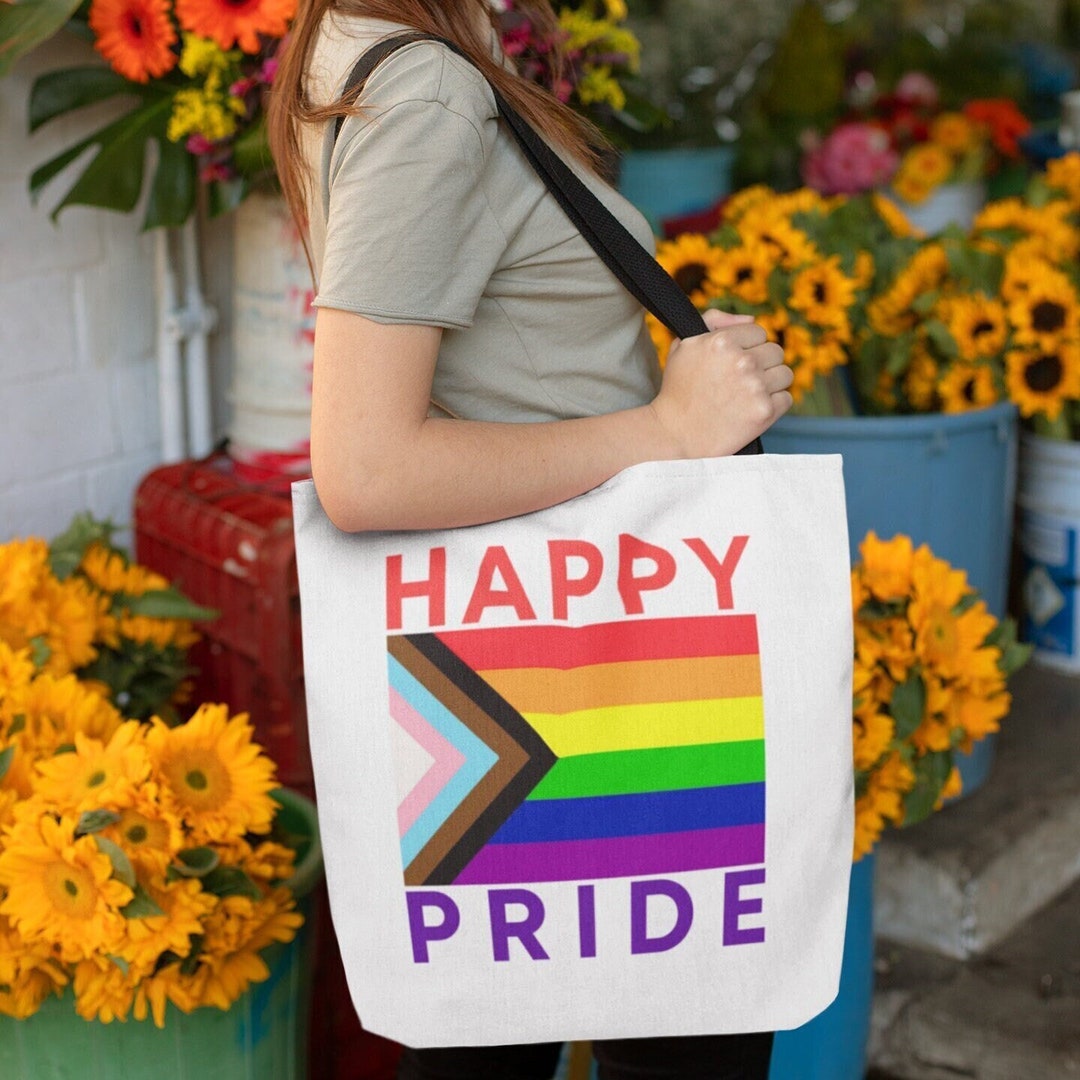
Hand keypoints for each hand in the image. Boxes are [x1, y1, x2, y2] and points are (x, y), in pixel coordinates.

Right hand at [650, 308, 793, 457]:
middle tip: (740, 381)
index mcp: (723, 340)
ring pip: (785, 374)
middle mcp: (742, 361)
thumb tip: (750, 319)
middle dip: (761, 364)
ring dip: (770, 384)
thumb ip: (715, 321)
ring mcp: (755, 387)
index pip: (758, 332)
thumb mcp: (686, 345)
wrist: (675, 434)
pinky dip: (773, 405)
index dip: (747, 347)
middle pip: (775, 352)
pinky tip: (752, 409)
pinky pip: (786, 399)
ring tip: (747, 395)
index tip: (734, 363)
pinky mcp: (764, 411)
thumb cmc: (679, 389)